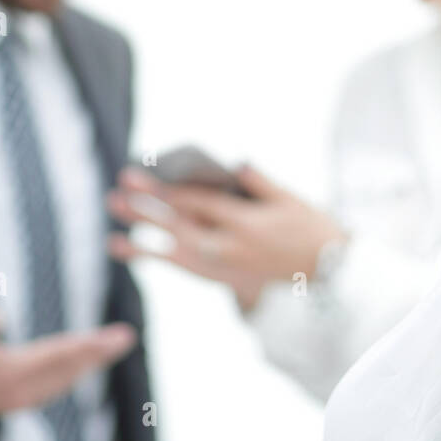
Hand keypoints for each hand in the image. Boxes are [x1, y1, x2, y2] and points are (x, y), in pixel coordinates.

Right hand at [0, 304, 135, 416]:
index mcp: (7, 372)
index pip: (55, 355)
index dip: (84, 345)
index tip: (108, 337)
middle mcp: (20, 391)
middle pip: (67, 369)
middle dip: (98, 353)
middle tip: (127, 337)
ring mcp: (20, 400)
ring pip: (65, 379)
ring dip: (91, 363)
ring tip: (115, 345)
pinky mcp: (19, 401)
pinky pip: (56, 386)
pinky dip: (75, 372)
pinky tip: (89, 362)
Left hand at [105, 163, 346, 287]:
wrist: (325, 276)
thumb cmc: (311, 230)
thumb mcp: (290, 200)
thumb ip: (258, 182)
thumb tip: (234, 164)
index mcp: (245, 225)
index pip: (197, 204)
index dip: (167, 190)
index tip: (141, 175)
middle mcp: (228, 248)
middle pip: (179, 224)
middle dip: (147, 208)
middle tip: (117, 190)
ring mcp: (222, 265)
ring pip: (174, 246)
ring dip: (143, 232)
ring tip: (115, 219)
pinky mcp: (220, 275)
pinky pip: (181, 265)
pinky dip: (154, 255)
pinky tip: (128, 247)